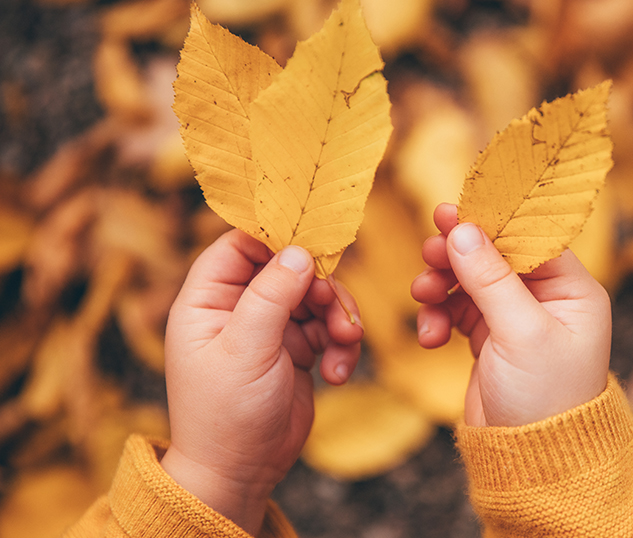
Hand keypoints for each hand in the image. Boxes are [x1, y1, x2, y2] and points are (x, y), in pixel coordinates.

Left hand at [160, 229, 362, 534]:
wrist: (240, 473)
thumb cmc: (225, 414)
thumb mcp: (245, 349)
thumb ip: (271, 296)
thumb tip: (299, 251)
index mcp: (208, 300)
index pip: (241, 244)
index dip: (277, 237)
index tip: (314, 241)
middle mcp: (238, 307)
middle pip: (290, 268)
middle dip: (321, 287)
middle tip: (336, 308)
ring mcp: (270, 328)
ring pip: (316, 297)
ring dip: (338, 318)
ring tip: (346, 344)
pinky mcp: (297, 350)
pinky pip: (328, 329)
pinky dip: (340, 347)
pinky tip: (337, 374)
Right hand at [411, 204, 611, 426]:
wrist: (533, 462)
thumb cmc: (545, 399)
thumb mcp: (520, 333)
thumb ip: (490, 279)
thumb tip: (462, 230)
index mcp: (573, 291)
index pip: (529, 239)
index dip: (489, 223)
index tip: (449, 214)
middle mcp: (547, 300)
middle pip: (494, 255)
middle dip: (458, 256)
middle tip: (428, 254)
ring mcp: (517, 319)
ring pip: (469, 282)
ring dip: (441, 287)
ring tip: (422, 298)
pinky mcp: (491, 340)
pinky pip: (458, 312)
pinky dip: (439, 317)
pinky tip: (429, 336)